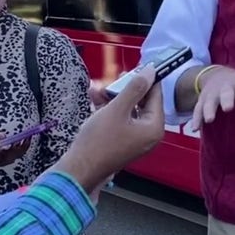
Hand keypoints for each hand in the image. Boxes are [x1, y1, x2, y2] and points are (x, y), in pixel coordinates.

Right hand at [51, 66, 164, 193]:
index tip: (137, 66)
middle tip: (115, 78)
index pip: (156, 96)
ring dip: (113, 97)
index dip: (146, 79)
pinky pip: (119, 118)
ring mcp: (134, 138)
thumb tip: (151, 71)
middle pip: (142, 102)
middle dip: (126, 88)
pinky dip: (108, 108)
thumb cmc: (99, 141)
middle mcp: (148, 134)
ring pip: (128, 109)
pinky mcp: (121, 140)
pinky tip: (95, 96)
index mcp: (153, 128)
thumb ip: (135, 88)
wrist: (78, 169)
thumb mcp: (117, 108)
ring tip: (99, 88)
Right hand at [189, 66, 234, 131]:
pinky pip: (198, 111)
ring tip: (210, 121)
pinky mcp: (203, 102)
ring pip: (209, 102)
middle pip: (225, 93)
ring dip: (208, 110)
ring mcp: (212, 94)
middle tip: (229, 108)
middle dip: (226, 99)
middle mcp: (225, 87)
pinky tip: (195, 129)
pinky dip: (196, 119)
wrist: (217, 74)